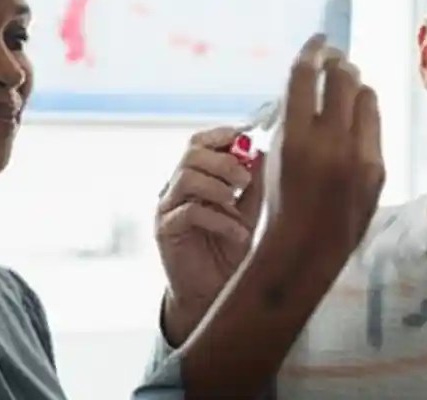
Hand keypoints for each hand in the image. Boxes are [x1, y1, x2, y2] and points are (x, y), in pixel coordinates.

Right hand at [155, 125, 263, 345]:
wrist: (215, 290)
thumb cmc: (230, 248)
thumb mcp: (249, 210)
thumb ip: (253, 182)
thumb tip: (260, 150)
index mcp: (197, 175)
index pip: (201, 142)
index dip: (222, 136)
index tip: (248, 144)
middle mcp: (178, 187)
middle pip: (192, 153)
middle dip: (223, 161)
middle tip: (244, 180)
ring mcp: (168, 207)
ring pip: (186, 177)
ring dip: (217, 186)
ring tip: (236, 203)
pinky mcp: (165, 230)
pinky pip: (188, 212)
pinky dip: (217, 219)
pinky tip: (237, 232)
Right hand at [266, 33, 385, 266]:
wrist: (306, 249)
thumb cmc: (282, 201)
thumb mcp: (276, 154)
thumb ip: (294, 117)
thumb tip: (313, 78)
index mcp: (295, 136)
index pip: (306, 74)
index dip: (312, 50)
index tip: (318, 40)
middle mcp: (329, 142)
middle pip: (341, 77)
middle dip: (338, 63)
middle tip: (334, 59)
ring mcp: (358, 156)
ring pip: (365, 96)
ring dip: (355, 86)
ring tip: (346, 87)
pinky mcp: (377, 169)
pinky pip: (374, 127)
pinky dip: (364, 118)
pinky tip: (356, 120)